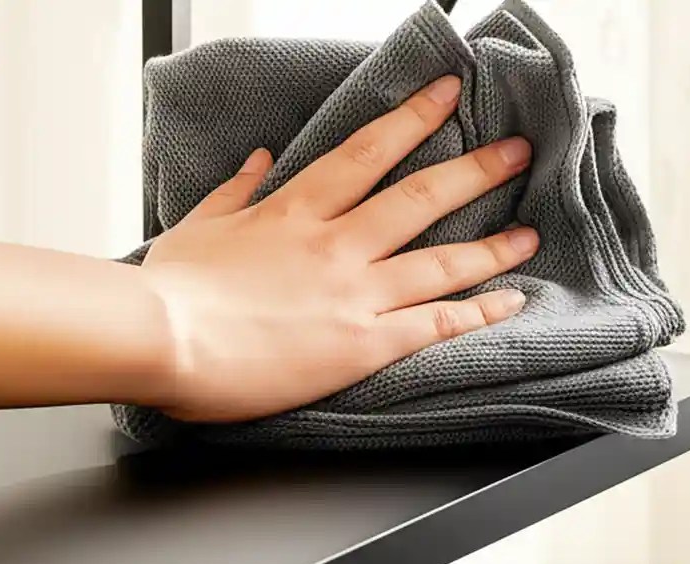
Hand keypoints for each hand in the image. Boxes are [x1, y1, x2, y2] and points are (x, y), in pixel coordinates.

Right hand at [139, 75, 537, 422]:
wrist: (161, 337)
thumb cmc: (172, 289)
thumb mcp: (199, 224)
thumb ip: (235, 189)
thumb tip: (258, 156)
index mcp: (295, 209)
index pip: (368, 151)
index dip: (414, 118)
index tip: (449, 94)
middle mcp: (336, 244)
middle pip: (422, 197)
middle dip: (476, 170)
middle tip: (517, 152)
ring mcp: (354, 292)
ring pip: (441, 261)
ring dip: (492, 245)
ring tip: (528, 233)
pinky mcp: (361, 344)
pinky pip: (434, 324)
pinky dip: (477, 312)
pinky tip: (509, 302)